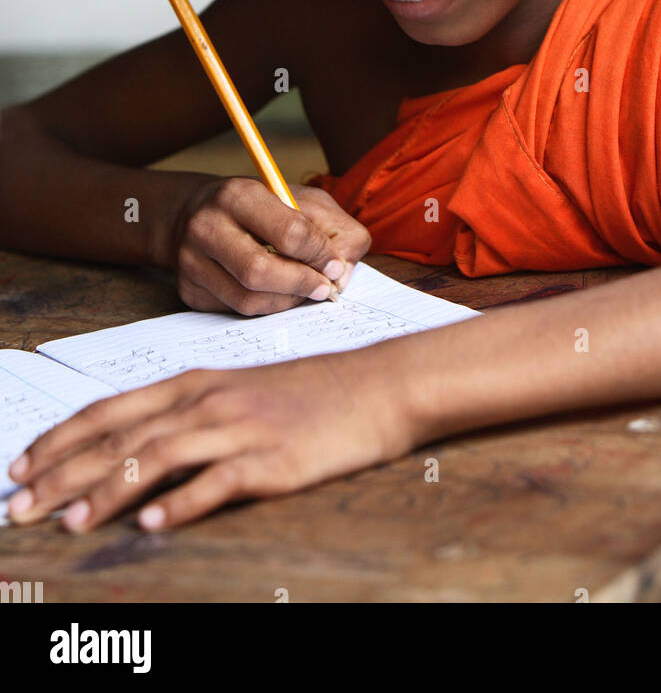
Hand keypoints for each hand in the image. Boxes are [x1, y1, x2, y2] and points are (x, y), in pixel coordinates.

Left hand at [7, 349, 412, 532]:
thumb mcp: (239, 390)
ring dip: (108, 492)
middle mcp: (209, 401)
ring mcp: (241, 428)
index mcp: (195, 383)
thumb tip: (134, 447)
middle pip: (122, 438)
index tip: (20, 467)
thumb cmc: (309, 392)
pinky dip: (181, 503)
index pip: (111, 411)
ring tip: (71, 522)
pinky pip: (219, 482)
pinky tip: (152, 524)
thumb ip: (188, 413)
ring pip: (158, 457)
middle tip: (19, 507)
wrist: (378, 385)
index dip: (60, 440)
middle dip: (63, 473)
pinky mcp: (273, 460)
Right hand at [166, 178, 371, 315]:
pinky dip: (266, 308)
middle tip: (324, 288)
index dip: (320, 254)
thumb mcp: (303, 201)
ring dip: (287, 301)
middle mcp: (207, 226)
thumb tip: (342, 272)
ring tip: (304, 291)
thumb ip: (335, 229)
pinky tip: (278, 294)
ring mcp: (191, 261)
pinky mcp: (189, 290)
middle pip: (260, 271)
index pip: (288, 231)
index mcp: (238, 195)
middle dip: (302, 284)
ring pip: (247, 300)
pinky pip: (235, 311)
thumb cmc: (262, 208)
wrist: (198, 214)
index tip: (336, 265)